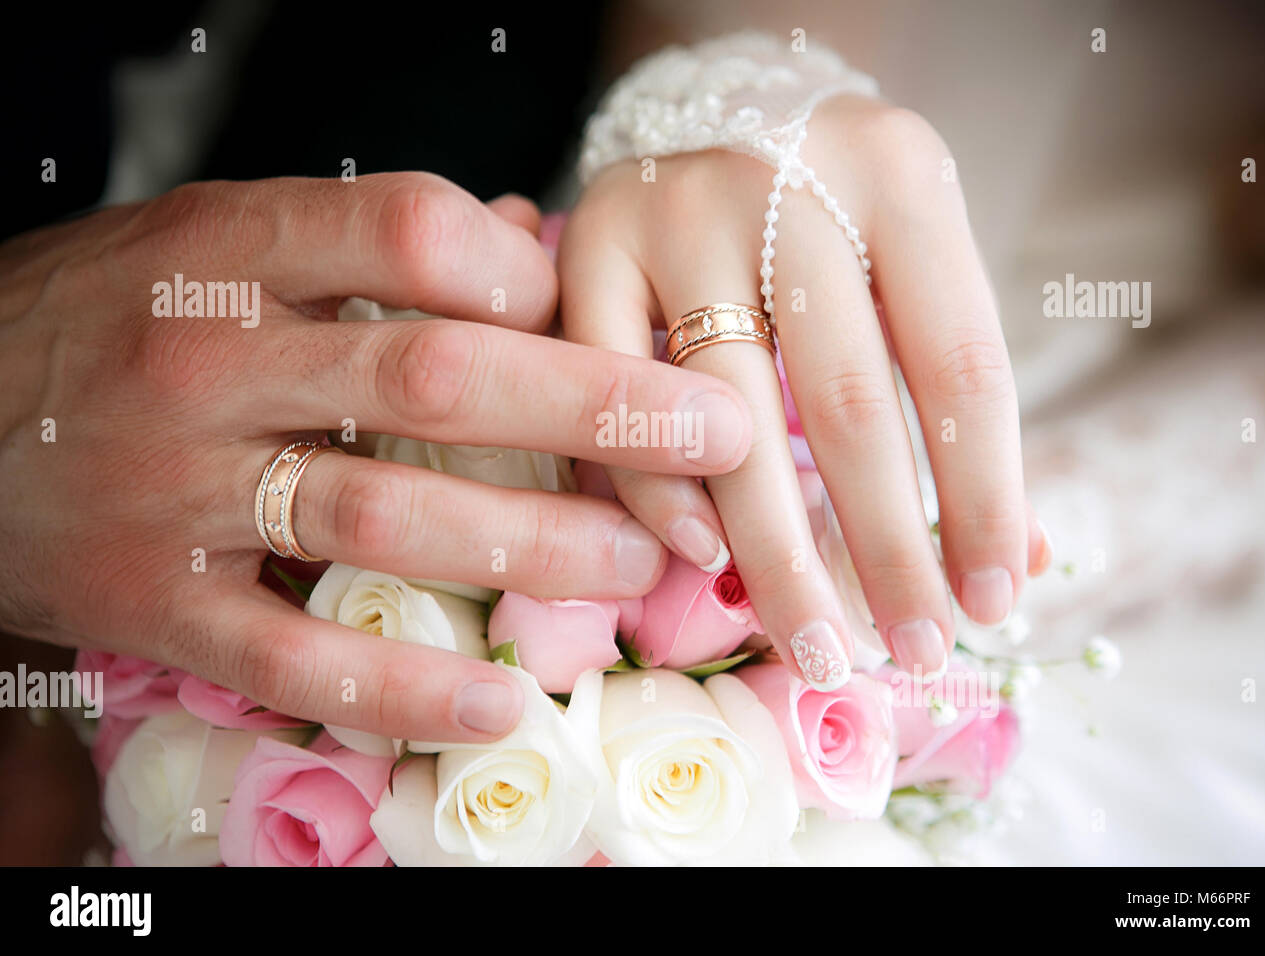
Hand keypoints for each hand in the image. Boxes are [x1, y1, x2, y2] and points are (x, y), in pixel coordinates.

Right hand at [0, 173, 750, 739]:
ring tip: (641, 563)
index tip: (603, 311)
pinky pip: (291, 656)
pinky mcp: (149, 605)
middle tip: (718, 434)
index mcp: (226, 248)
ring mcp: (175, 491)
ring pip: (384, 519)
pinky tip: (501, 704)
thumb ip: (366, 243)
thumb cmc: (115, 314)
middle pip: (434, 378)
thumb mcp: (217, 238)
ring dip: (533, 547)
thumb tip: (533, 246)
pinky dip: (401, 689)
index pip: (409, 230)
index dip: (529, 271)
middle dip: (596, 410)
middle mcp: (205, 362)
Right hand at [559, 97, 1050, 686]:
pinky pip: (620, 395)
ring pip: (726, 416)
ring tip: (820, 647)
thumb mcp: (915, 274)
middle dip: (886, 552)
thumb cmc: (838, 221)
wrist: (717, 116)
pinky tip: (707, 560)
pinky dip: (661, 489)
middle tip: (912, 652)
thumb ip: (959, 404)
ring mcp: (677, 211)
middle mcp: (787, 182)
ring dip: (778, 556)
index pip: (962, 364)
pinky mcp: (590, 243)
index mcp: (901, 177)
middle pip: (848, 402)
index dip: (985, 500)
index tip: (991, 603)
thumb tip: (1017, 564)